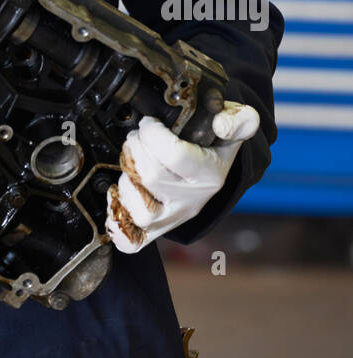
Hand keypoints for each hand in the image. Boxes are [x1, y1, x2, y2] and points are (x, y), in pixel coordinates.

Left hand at [105, 101, 260, 252]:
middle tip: (137, 137)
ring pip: (137, 204)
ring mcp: (172, 218)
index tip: (149, 122)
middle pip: (151, 176)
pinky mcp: (155, 230)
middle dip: (135, 148)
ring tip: (133, 161)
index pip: (175, 155)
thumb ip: (239, 121)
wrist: (211, 172)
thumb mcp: (236, 124)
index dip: (153, 133)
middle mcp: (191, 202)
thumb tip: (223, 125)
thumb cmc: (214, 143)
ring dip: (126, 177)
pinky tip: (122, 191)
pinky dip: (118, 212)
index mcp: (210, 175)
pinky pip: (131, 237)